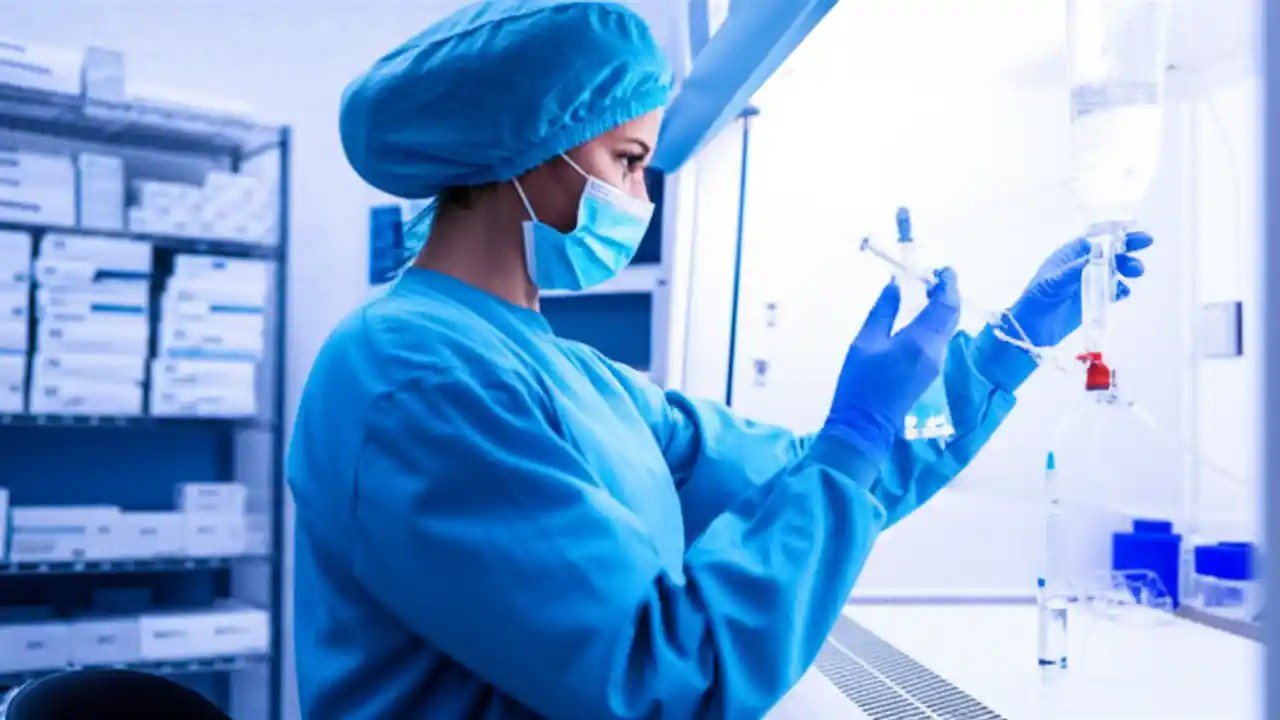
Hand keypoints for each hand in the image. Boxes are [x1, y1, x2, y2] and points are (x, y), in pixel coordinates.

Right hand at [827, 269, 960, 458]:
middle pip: (951, 317)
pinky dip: (935, 323)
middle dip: (947, 294)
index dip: (948, 285)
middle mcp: (935, 352)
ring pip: (947, 329)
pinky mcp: (929, 372)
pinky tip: (919, 316)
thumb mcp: (865, 342)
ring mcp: (935, 364)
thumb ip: (883, 311)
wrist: (864, 426)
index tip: (943, 269)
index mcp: (920, 342)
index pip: (945, 306)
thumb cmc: (860, 383)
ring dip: (941, 308)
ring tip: (925, 291)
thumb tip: (895, 286)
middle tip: (934, 277)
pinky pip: (939, 340)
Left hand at [1007, 232, 1152, 347]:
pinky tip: (1123, 291)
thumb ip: (1077, 269)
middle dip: (1128, 246)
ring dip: (1128, 267)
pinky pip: (1112, 290)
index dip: (1114, 231)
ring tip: (1136, 271)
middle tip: (1146, 242)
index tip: (1134, 226)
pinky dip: (1121, 289)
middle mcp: (1081, 266)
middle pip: (1110, 251)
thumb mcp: (1054, 281)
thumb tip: (1101, 257)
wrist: (1030, 330)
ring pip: (1115, 270)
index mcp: (1069, 255)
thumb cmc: (1036, 300)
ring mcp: (1088, 282)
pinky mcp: (1093, 299)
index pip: (1095, 237)